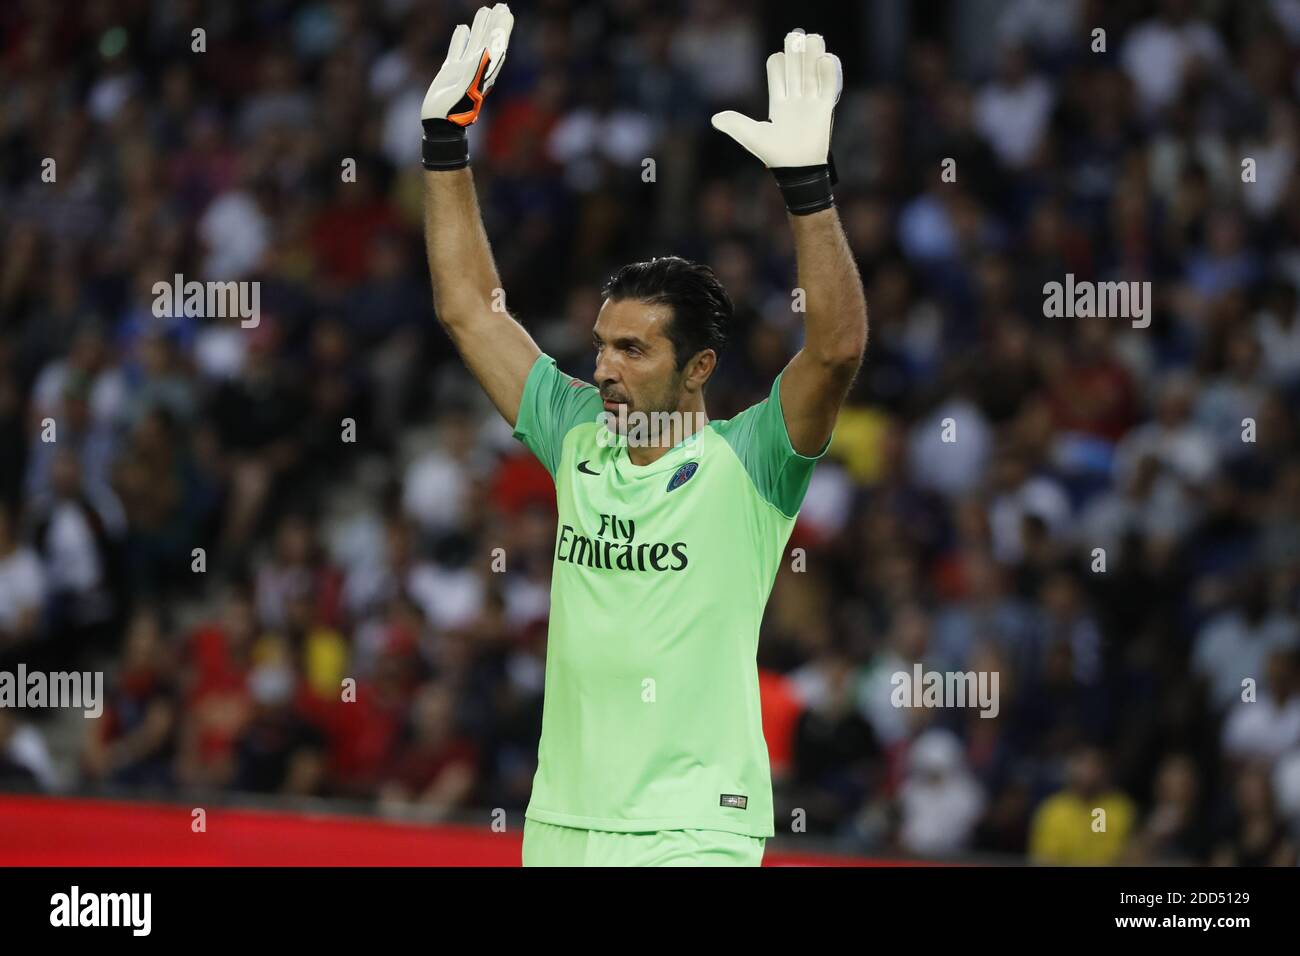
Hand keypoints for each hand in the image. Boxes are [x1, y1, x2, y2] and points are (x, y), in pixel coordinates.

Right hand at [421, 3, 514, 168]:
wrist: (440, 124)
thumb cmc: (455, 109)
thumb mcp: (469, 87)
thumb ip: (478, 67)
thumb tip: (489, 48)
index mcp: (484, 71)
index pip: (497, 45)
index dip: (502, 29)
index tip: (506, 12)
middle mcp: (477, 68)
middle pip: (489, 40)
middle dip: (496, 24)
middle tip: (502, 6)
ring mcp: (463, 69)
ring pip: (474, 42)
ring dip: (480, 26)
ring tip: (485, 9)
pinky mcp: (450, 71)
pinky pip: (457, 50)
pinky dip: (460, 39)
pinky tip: (463, 28)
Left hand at [711, 29, 841, 169]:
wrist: (797, 169)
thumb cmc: (774, 154)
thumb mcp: (752, 136)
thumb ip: (735, 124)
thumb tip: (714, 118)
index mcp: (778, 104)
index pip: (778, 75)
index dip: (777, 63)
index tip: (778, 57)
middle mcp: (795, 100)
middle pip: (795, 69)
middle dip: (796, 53)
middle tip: (795, 36)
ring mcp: (810, 103)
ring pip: (811, 73)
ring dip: (812, 56)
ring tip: (813, 39)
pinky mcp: (824, 109)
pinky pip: (828, 86)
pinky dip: (827, 72)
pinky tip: (824, 58)